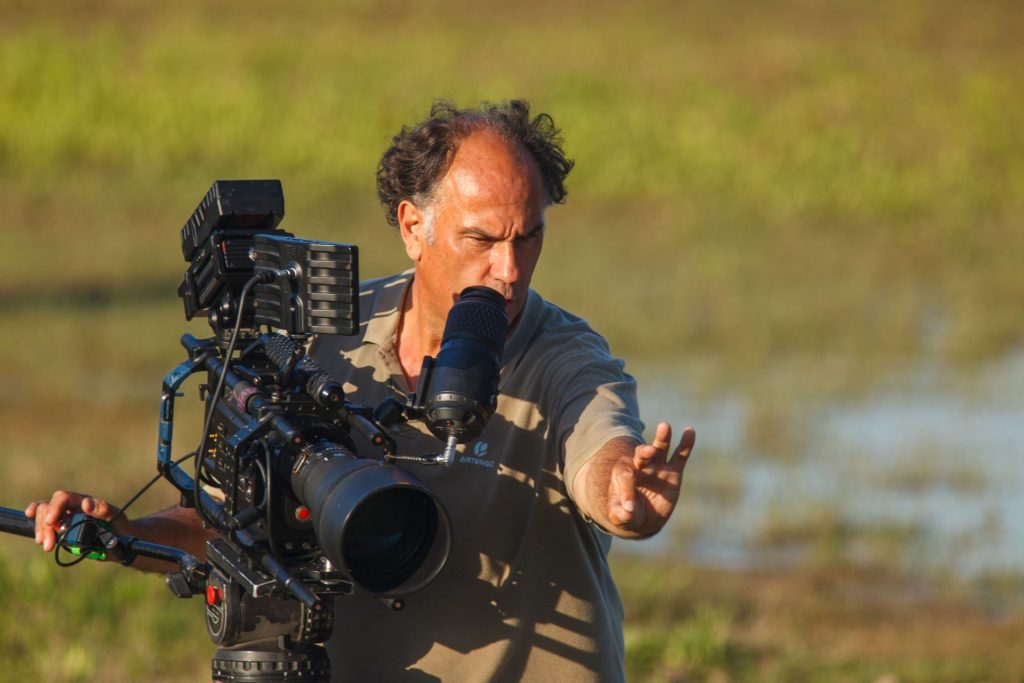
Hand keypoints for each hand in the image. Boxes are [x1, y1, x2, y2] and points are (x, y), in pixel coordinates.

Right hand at [25, 491, 123, 552]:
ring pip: (43, 517)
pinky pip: (44, 526)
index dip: (54, 508)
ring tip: (47, 545)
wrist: (119, 539)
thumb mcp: (115, 516)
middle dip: (45, 525)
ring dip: (41, 531)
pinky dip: (38, 529)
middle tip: (48, 543)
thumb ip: (103, 509)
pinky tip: (38, 537)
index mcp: (82, 501)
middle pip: (48, 507)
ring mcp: (64, 519)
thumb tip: (86, 503)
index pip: (63, 498)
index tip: (52, 522)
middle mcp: (70, 508)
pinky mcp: (61, 530)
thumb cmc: (118, 523)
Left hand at [606, 422, 694, 536]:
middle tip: (648, 451)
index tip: (628, 508)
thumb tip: (629, 510)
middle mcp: (640, 466)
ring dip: (662, 438)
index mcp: (622, 474)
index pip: (625, 475)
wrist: (642, 518)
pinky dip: (686, 444)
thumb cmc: (628, 514)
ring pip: (659, 448)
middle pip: (641, 454)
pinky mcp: (674, 472)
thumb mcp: (620, 516)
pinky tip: (690, 431)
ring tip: (664, 426)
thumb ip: (621, 513)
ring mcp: (658, 467)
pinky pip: (680, 455)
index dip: (626, 490)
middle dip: (644, 452)